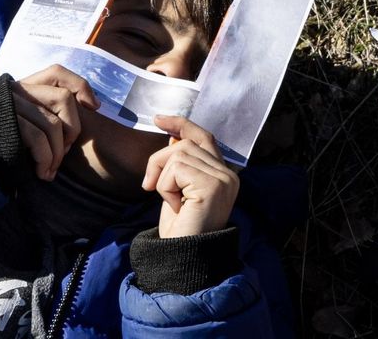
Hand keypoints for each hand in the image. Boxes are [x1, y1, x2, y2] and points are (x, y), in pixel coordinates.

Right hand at [11, 64, 96, 181]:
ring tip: (51, 169)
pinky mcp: (5, 123)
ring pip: (53, 123)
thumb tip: (90, 106)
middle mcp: (16, 89)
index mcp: (23, 85)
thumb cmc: (0, 141)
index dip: (80, 86)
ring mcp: (10, 105)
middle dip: (72, 128)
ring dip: (58, 152)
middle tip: (65, 151)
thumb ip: (46, 110)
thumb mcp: (25, 120)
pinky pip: (38, 139)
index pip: (57, 72)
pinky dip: (46, 159)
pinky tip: (42, 173)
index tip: (93, 107)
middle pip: (64, 98)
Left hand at [145, 116, 240, 237]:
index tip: (160, 120)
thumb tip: (172, 136)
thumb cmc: (180, 229)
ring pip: (178, 153)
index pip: (204, 137)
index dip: (182, 124)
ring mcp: (223, 179)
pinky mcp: (212, 185)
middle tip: (149, 185)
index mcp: (224, 174)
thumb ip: (180, 164)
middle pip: (186, 143)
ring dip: (162, 177)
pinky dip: (165, 186)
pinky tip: (175, 206)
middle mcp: (228, 174)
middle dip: (160, 161)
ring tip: (170, 202)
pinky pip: (176, 169)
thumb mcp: (177, 190)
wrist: (183, 258)